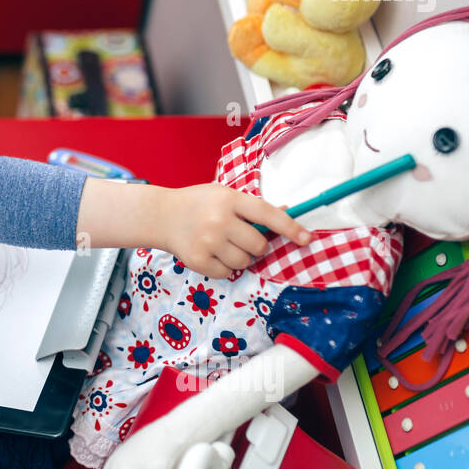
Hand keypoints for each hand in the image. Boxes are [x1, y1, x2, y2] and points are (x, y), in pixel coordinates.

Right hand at [154, 183, 310, 276]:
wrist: (161, 215)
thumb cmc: (199, 203)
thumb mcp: (225, 195)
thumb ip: (253, 207)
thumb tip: (288, 213)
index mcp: (230, 200)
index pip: (268, 215)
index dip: (290, 228)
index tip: (307, 239)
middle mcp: (219, 220)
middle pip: (259, 245)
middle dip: (255, 245)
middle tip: (239, 237)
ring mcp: (208, 242)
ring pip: (245, 262)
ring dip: (240, 257)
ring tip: (222, 244)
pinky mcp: (198, 260)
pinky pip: (227, 273)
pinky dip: (224, 267)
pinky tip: (211, 253)